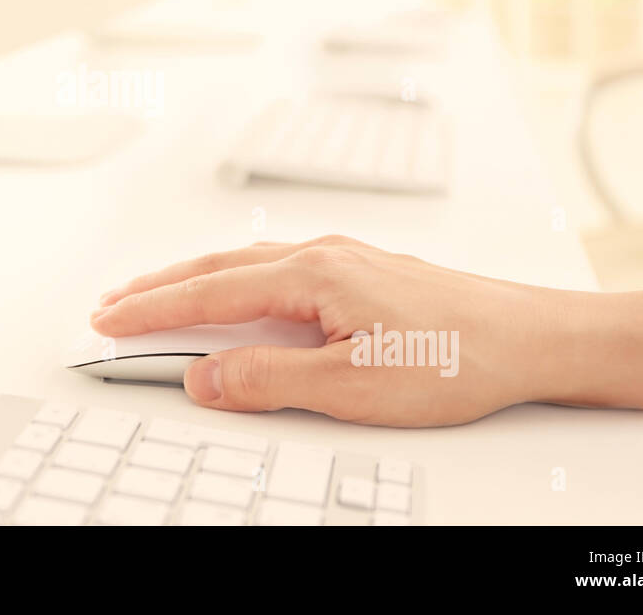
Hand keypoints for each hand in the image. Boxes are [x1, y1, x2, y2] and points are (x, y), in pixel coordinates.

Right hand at [90, 236, 573, 426]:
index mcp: (312, 275)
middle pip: (217, 269)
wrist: (534, 339)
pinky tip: (236, 293)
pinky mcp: (362, 271)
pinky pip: (276, 269)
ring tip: (155, 296)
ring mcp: (344, 258)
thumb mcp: (353, 387)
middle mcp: (322, 255)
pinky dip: (235, 280)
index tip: (108, 322)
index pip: (207, 294)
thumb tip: (204, 376)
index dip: (150, 310)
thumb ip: (269, 380)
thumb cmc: (459, 357)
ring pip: (246, 264)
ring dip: (193, 280)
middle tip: (111, 305)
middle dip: (157, 287)